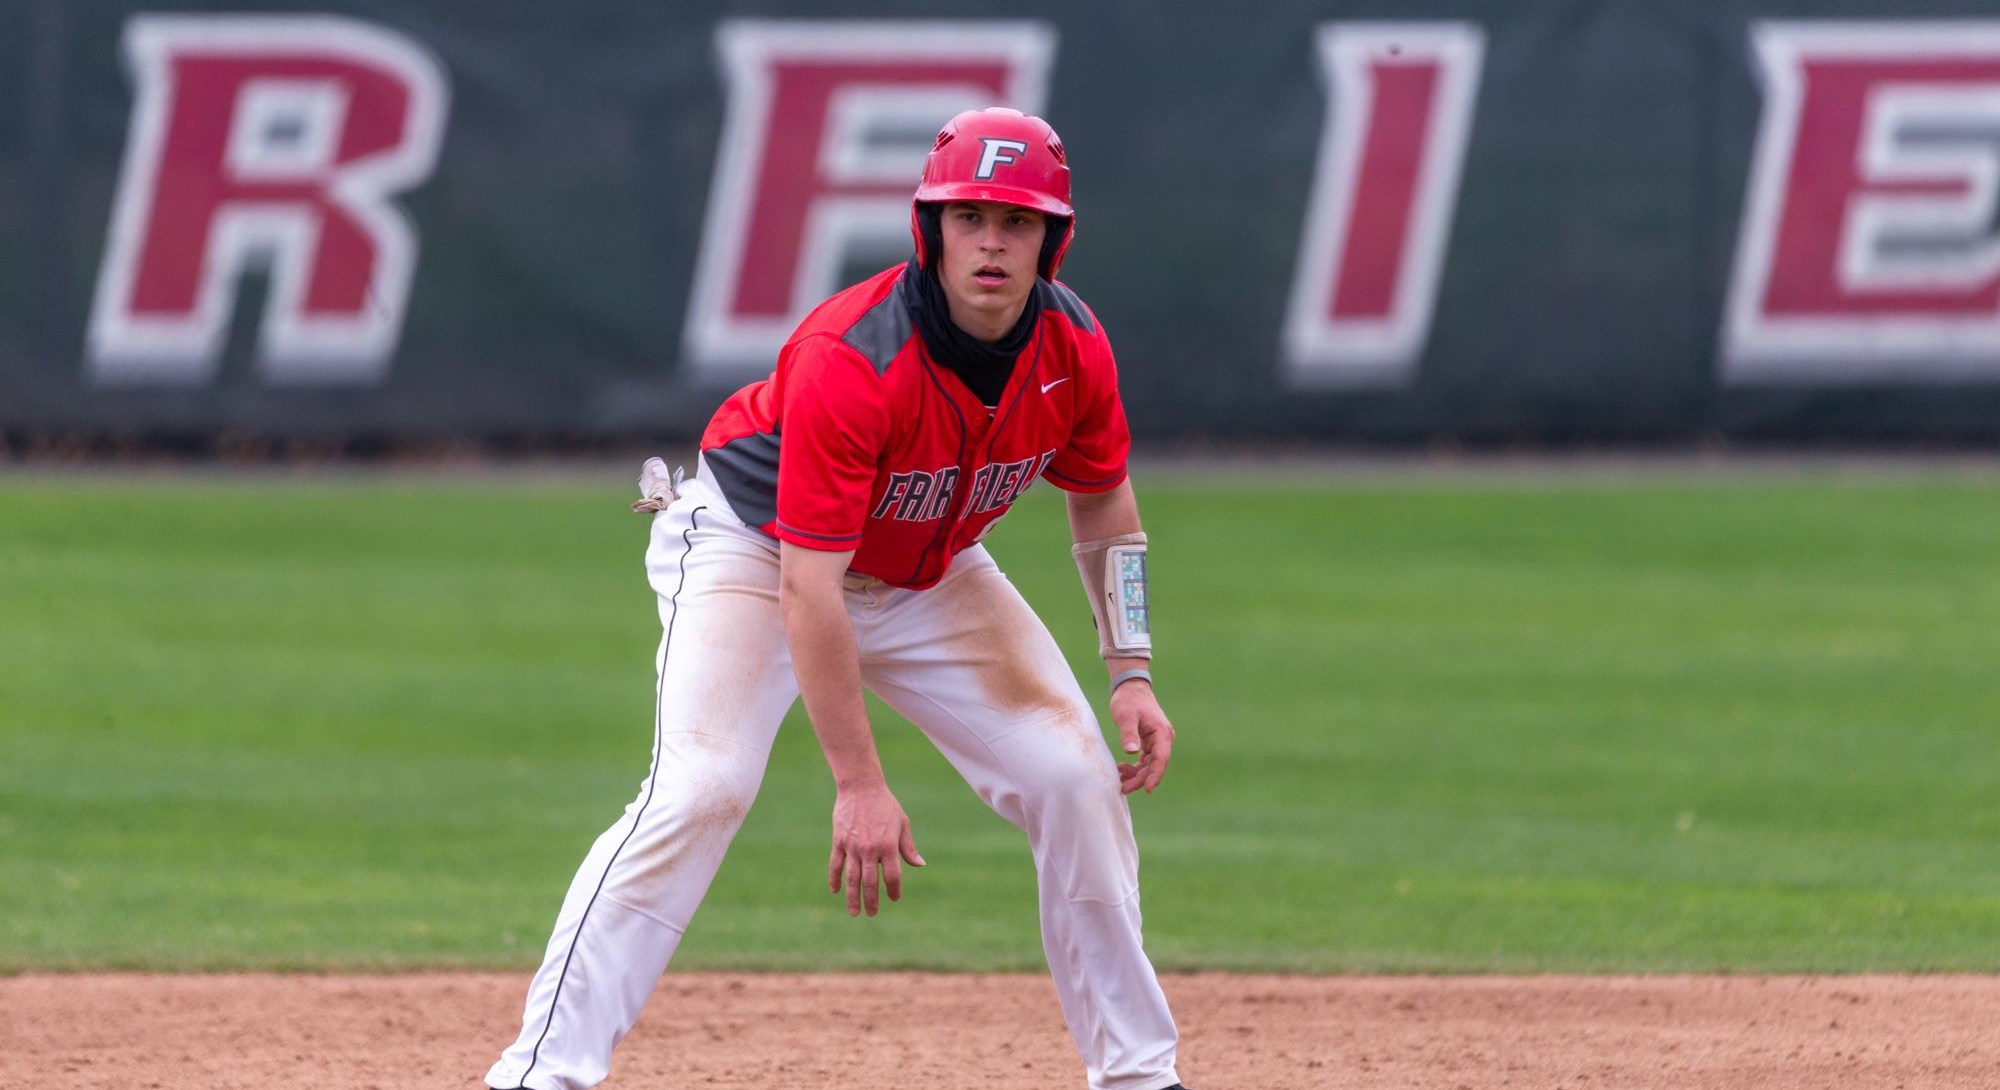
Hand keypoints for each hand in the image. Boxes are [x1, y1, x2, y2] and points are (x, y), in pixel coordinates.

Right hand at [828, 781, 924, 916]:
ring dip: (853, 897)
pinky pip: (835, 865)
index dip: (894, 890)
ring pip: (852, 878)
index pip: (893, 876)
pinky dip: (834, 880)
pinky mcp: (839, 842)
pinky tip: (835, 891)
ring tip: (854, 912)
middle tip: (872, 914)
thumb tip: (920, 864)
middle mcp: (870, 849)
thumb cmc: (885, 805)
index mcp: (889, 846)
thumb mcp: (902, 823)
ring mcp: (853, 847)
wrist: (861, 788)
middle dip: (872, 901)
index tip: (894, 898)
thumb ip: (908, 847)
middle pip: (871, 882)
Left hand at [1110, 680, 1174, 794]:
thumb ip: (1129, 733)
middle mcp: (1162, 739)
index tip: (1146, 789)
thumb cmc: (1128, 700)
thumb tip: (1131, 752)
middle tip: (1124, 788)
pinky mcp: (1149, 742)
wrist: (1130, 688)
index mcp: (1162, 733)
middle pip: (1155, 765)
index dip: (1155, 776)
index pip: (1161, 759)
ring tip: (1120, 780)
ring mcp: (1157, 741)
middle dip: (1141, 779)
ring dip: (1137, 774)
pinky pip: (1145, 760)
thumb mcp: (1126, 716)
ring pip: (1150, 764)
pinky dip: (1135, 767)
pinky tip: (1122, 769)